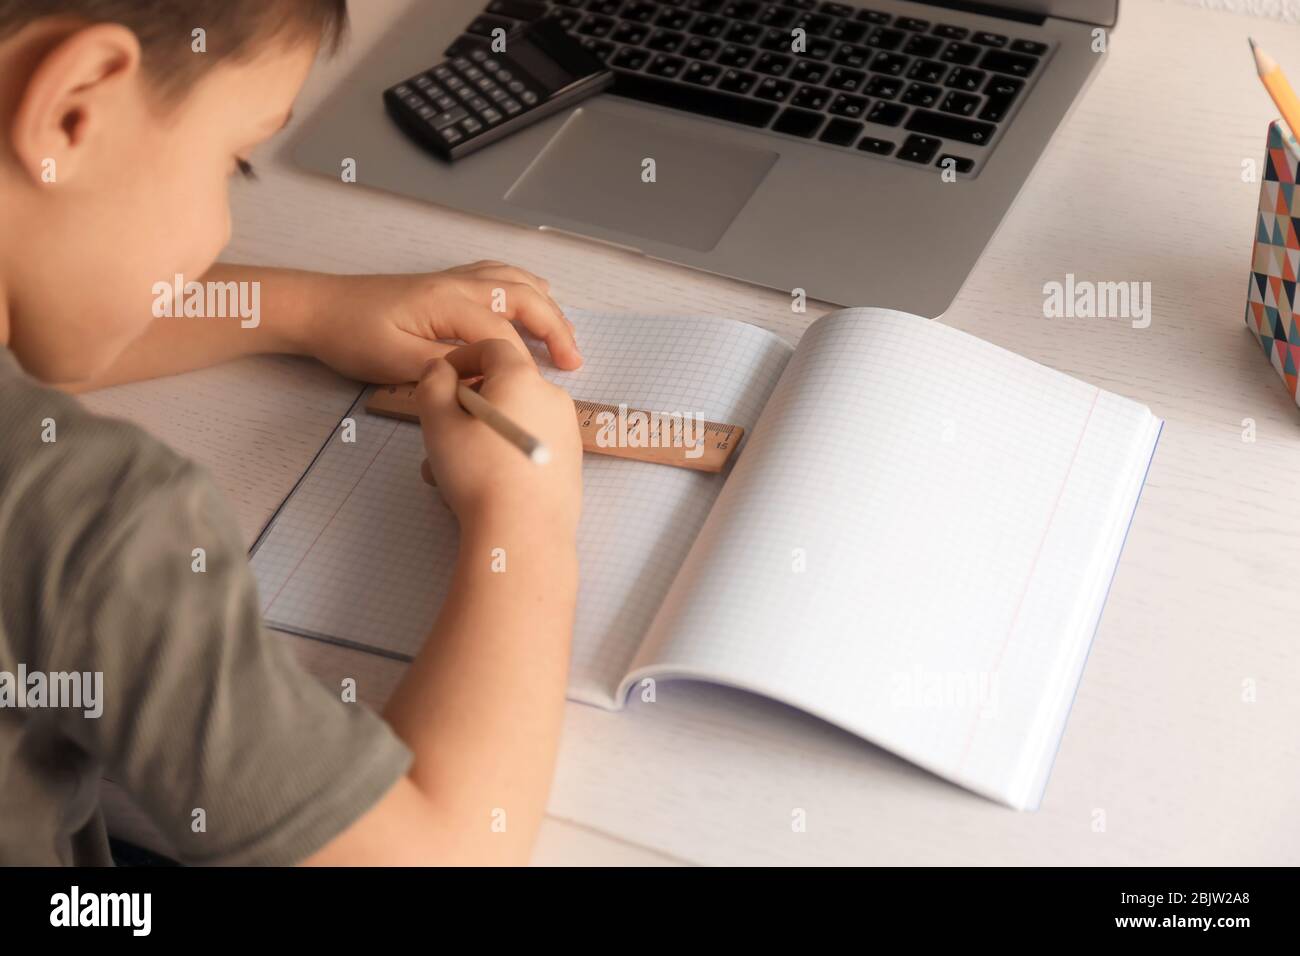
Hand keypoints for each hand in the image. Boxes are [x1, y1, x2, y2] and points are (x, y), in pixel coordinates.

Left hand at [302, 262, 581, 383]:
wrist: (318, 308)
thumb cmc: (352, 335)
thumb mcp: (396, 362)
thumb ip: (446, 371)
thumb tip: (486, 380)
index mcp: (448, 301)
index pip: (504, 328)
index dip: (530, 355)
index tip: (548, 380)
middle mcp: (457, 283)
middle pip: (522, 294)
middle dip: (554, 325)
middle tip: (573, 359)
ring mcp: (452, 279)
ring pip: (513, 279)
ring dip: (544, 302)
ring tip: (563, 331)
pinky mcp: (444, 283)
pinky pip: (496, 275)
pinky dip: (522, 286)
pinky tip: (529, 298)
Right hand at [415, 340, 582, 536]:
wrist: (522, 532)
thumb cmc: (478, 473)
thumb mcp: (438, 423)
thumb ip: (433, 384)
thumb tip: (441, 369)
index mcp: (523, 378)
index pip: (492, 347)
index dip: (463, 357)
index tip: (442, 379)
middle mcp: (553, 398)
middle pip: (506, 386)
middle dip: (470, 403)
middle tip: (443, 430)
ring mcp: (566, 431)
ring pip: (515, 419)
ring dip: (482, 434)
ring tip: (453, 469)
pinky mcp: (571, 462)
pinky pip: (532, 443)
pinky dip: (506, 452)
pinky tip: (482, 483)